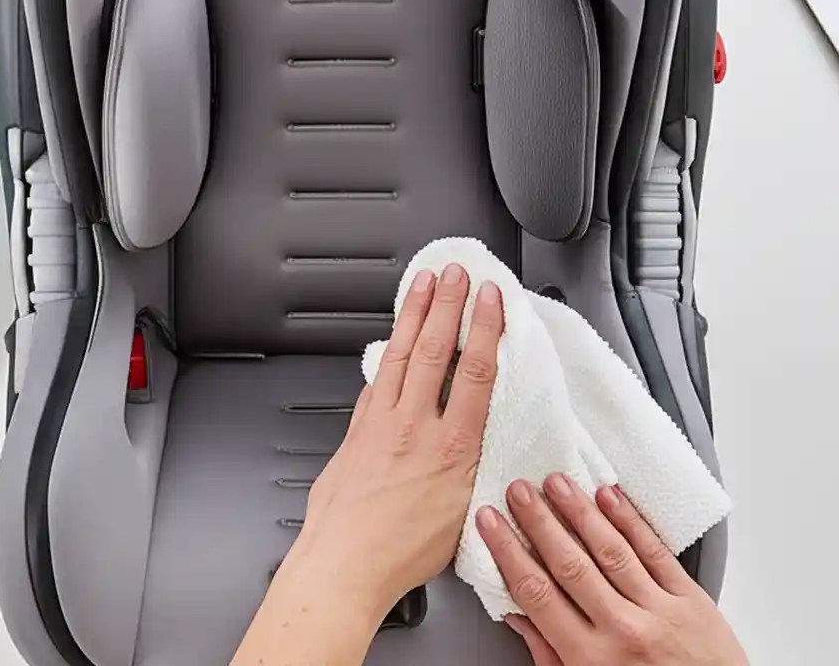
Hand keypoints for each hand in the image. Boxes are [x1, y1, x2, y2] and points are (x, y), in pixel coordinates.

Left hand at [231, 264, 504, 665]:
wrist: (345, 566)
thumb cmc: (401, 554)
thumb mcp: (464, 514)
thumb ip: (474, 470)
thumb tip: (484, 447)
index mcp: (453, 449)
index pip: (476, 371)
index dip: (486, 328)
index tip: (493, 298)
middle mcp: (415, 427)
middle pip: (435, 350)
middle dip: (448, 304)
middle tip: (457, 271)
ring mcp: (380, 424)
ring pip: (400, 356)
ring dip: (413, 314)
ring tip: (423, 283)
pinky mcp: (356, 432)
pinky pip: (376, 382)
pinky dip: (388, 355)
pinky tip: (391, 342)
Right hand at [477, 475, 747, 665]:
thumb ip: (548, 653)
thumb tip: (517, 614)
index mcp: (589, 657)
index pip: (537, 593)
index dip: (508, 552)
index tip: (491, 524)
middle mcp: (622, 630)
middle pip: (570, 564)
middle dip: (539, 522)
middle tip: (518, 490)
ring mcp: (659, 611)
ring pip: (611, 550)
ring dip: (580, 511)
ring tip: (557, 482)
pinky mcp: (690, 599)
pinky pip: (655, 552)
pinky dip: (630, 521)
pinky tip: (609, 497)